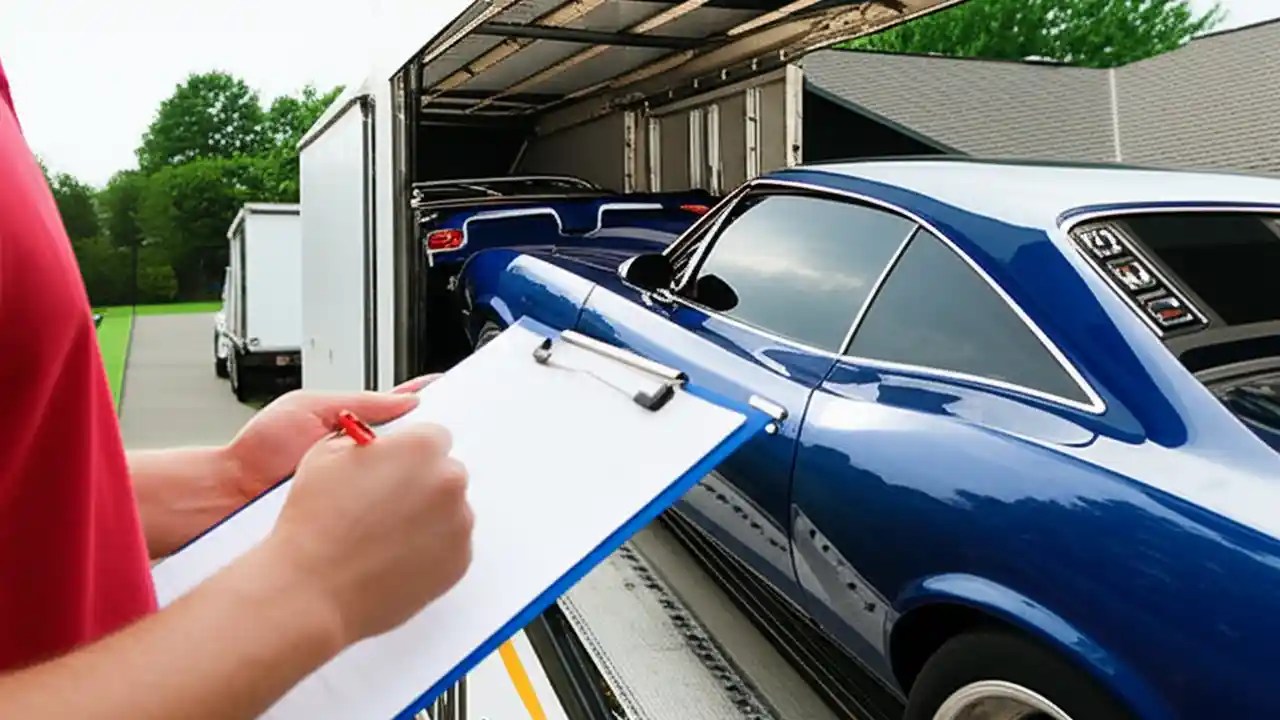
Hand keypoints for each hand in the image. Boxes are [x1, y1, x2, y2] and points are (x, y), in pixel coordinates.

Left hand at [224, 375, 441, 501]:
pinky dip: (398, 504)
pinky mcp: (355, 516)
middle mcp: (359, 457)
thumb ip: (357, 402)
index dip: (423, 399)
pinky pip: (384, 507)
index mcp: (351, 426)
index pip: (398, 409)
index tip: (447, 389)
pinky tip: (412, 496)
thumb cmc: (258, 450)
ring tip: (434, 459)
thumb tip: (405, 399)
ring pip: (401, 477)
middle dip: (428, 438)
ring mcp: (359, 488)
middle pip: (407, 445)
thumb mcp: (308, 407)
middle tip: (448, 431)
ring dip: (416, 472)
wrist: (230, 494)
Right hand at [265, 421, 473, 643]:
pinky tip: (394, 555)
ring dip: (427, 517)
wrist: (312, 589)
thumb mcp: (326, 454)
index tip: (396, 466)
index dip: (409, 453)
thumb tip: (381, 444)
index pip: (433, 437)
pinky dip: (430, 548)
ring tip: (384, 536)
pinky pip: (450, 545)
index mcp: (421, 448)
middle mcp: (448, 482)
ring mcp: (459, 523)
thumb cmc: (315, 524)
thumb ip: (364, 438)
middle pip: (445, 473)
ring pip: (450, 510)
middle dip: (421, 483)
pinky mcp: (460, 560)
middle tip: (385, 504)